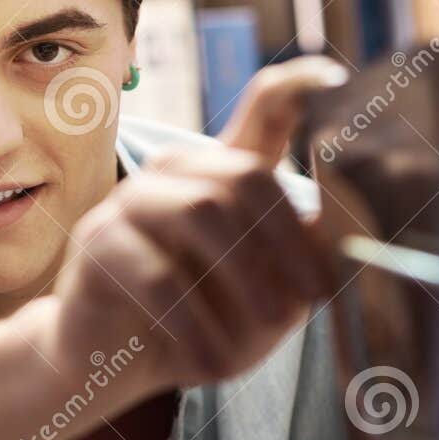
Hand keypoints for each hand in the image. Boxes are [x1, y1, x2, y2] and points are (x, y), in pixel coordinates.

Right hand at [50, 56, 344, 391]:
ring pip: (201, 211)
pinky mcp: (97, 246)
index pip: (262, 109)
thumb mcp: (267, 301)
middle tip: (314, 299)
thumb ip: (302, 266)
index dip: (299, 87)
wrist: (110, 365)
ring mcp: (131, 203)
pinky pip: (157, 274)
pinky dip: (195, 322)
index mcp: (223, 175)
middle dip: (289, 240)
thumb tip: (341, 237)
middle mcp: (175, 174)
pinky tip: (212, 361)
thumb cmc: (197, 325)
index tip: (336, 74)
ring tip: (270, 327)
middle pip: (244, 174)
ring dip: (247, 275)